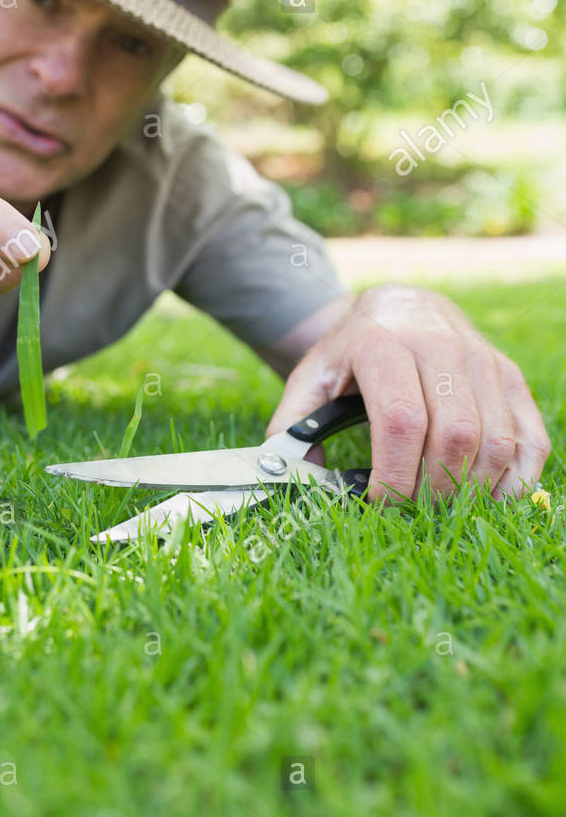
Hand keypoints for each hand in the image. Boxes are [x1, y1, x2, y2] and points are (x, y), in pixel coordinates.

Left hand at [266, 284, 549, 502]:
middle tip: (410, 511)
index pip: (401, 422)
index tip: (378, 504)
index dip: (393, 475)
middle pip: (453, 436)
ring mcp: (482, 360)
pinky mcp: (511, 377)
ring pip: (495, 441)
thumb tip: (286, 474)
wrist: (404, 306)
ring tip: (441, 506)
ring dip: (472, 490)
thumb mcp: (312, 375)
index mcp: (383, 345)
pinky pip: (530, 439)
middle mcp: (440, 346)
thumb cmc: (353, 352)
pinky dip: (516, 479)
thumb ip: (292, 423)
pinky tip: (487, 497)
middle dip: (432, 489)